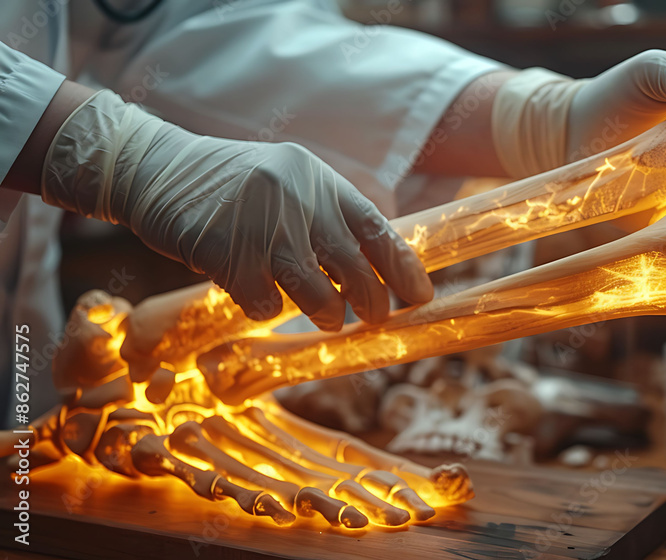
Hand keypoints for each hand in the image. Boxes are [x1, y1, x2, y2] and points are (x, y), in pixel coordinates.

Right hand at [42, 90, 432, 329]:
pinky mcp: (222, 248)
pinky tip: (259, 299)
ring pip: (312, 288)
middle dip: (372, 299)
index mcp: (319, 179)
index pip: (376, 228)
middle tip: (377, 318)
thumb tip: (374, 268)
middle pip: (352, 264)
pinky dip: (266, 308)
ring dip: (328, 312)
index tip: (421, 296)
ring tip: (332, 320)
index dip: (403, 267)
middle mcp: (296, 196)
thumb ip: (328, 217)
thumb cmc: (233, 187)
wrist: (156, 168)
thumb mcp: (290, 184)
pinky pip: (261, 299)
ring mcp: (259, 222)